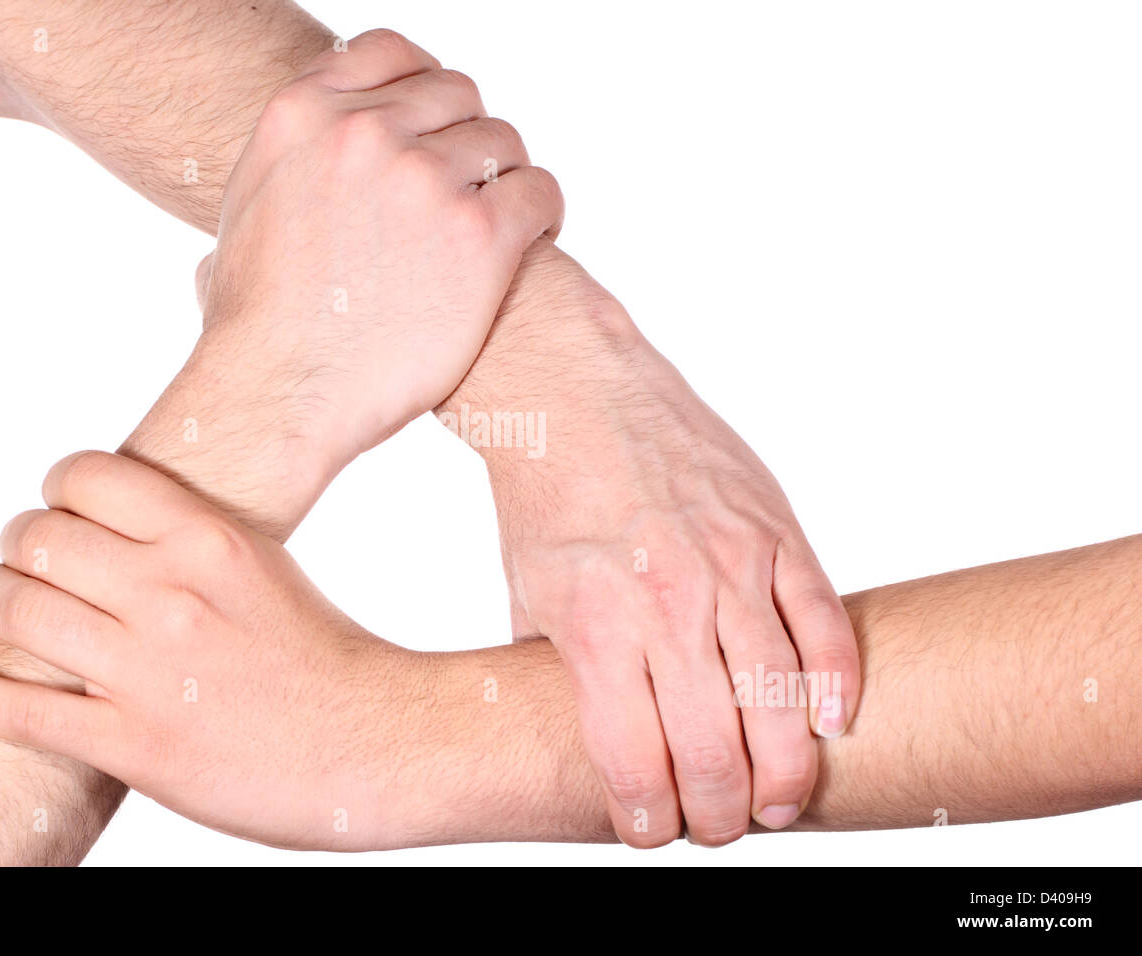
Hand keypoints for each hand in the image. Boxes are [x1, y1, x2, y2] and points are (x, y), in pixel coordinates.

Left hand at [0, 451, 419, 850]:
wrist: (369, 742)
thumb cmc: (324, 654)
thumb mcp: (261, 566)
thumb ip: (186, 540)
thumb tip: (116, 522)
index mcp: (208, 540)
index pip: (85, 477)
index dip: (56, 490)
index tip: (59, 512)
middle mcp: (170, 594)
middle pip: (37, 538)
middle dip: (17, 546)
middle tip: (24, 563)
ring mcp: (146, 670)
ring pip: (15, 610)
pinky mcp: (131, 742)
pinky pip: (17, 710)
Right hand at [195, 28, 561, 471]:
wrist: (280, 394)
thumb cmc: (257, 326)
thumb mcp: (247, 210)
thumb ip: (290, 163)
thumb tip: (299, 168)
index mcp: (304, 113)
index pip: (393, 53)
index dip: (424, 90)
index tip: (436, 128)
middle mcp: (366, 132)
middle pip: (458, 95)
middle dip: (466, 141)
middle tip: (468, 193)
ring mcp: (426, 178)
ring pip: (503, 142)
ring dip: (504, 181)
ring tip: (496, 228)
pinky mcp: (480, 233)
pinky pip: (539, 192)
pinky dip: (541, 216)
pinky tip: (525, 247)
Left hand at [443, 244, 861, 846]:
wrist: (574, 392)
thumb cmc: (546, 498)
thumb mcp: (528, 595)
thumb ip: (558, 671)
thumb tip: (580, 735)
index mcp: (595, 623)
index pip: (633, 759)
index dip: (646, 816)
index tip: (652, 829)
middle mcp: (667, 601)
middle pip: (715, 746)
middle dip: (718, 810)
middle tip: (717, 824)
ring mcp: (730, 563)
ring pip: (780, 698)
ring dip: (785, 771)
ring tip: (776, 801)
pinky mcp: (773, 530)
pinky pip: (823, 622)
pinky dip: (836, 683)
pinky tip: (831, 724)